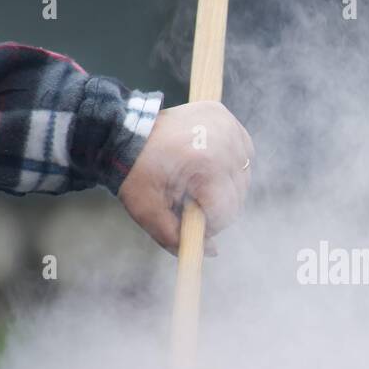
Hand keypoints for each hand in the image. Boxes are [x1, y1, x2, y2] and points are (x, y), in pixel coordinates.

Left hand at [117, 101, 253, 254]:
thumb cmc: (136, 173)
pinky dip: (230, 164)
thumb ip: (177, 238)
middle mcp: (222, 141)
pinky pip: (243, 152)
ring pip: (244, 175)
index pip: (227, 210)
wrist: (125, 133)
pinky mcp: (225, 116)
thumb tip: (212, 252)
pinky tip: (209, 166)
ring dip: (226, 185)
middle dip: (217, 205)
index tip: (191, 220)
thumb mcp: (150, 213)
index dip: (210, 224)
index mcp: (205, 164)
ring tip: (198, 182)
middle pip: (238, 194)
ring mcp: (226, 125)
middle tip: (191, 200)